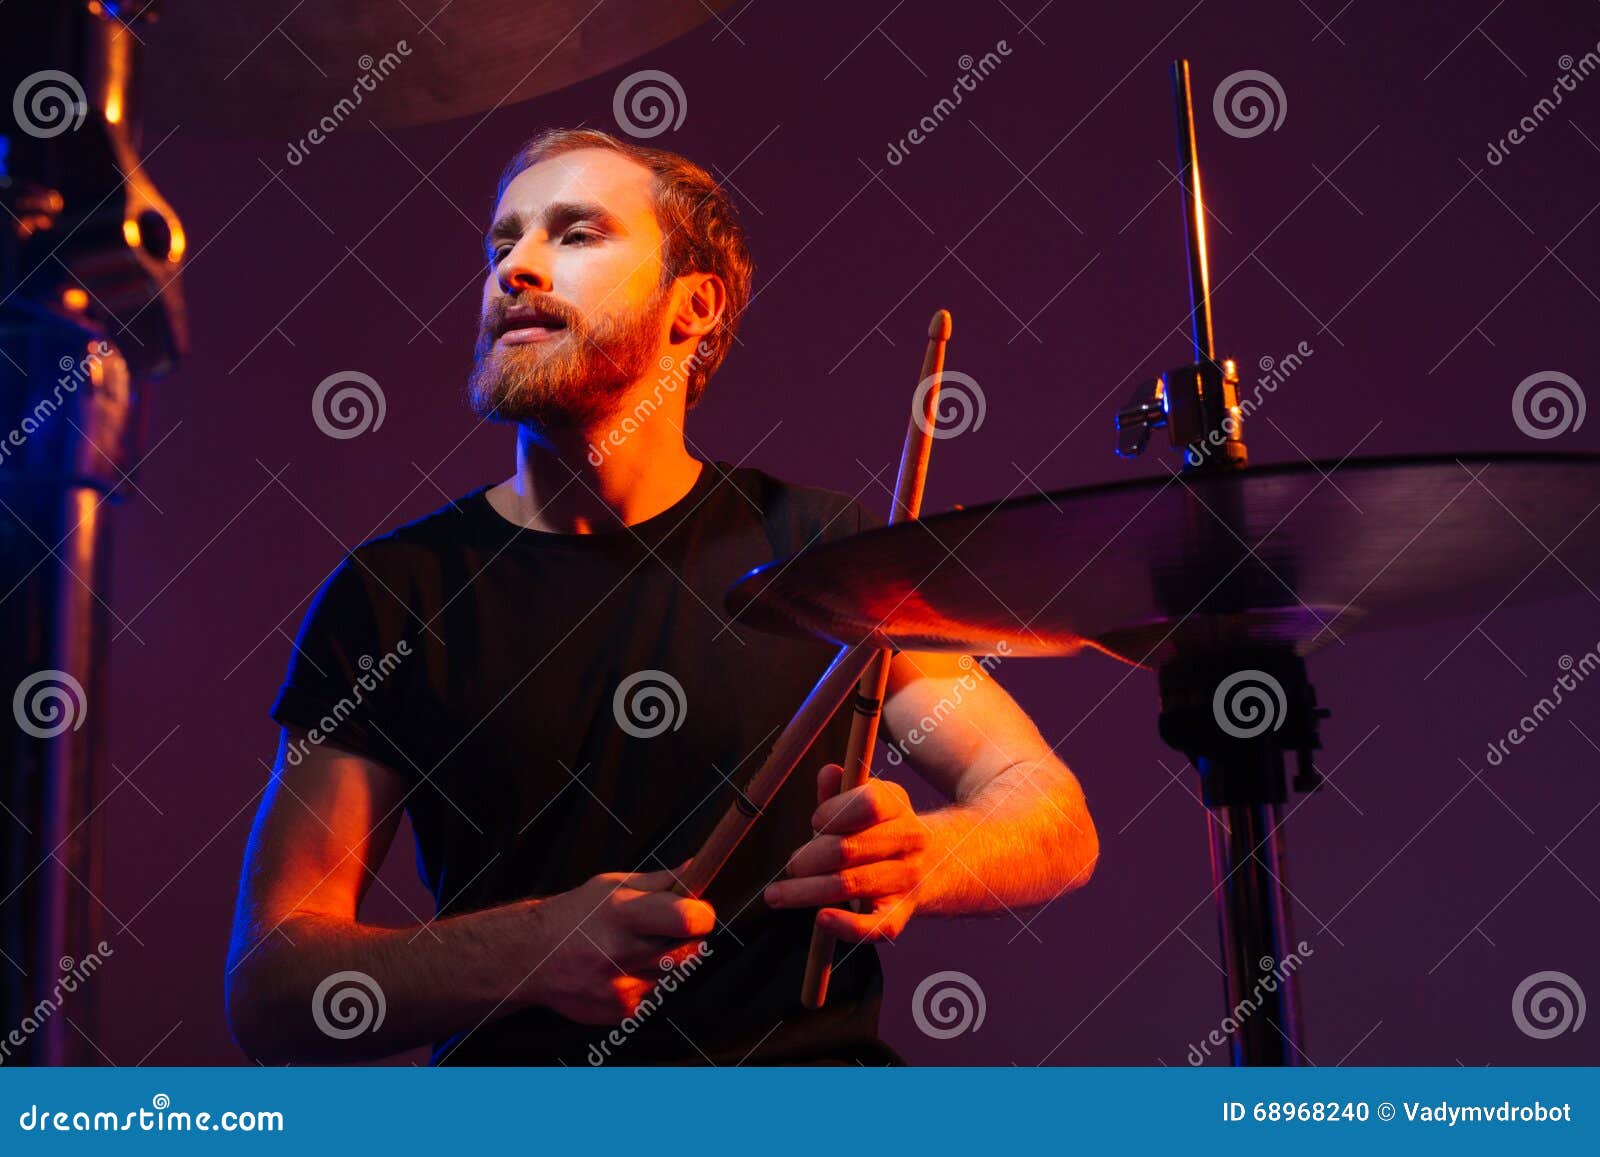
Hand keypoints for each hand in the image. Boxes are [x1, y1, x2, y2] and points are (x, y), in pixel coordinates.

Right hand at [527, 866, 713, 1023]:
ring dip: (666, 963)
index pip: (686, 920)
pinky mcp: (619, 1012)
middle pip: (690, 951)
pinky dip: (648, 983)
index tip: (698, 912)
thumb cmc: (575, 916)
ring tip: (633, 950)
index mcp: (622, 914)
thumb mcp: (612, 886)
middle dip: (686, 939)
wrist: (532, 957)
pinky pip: (655, 996)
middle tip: (666, 930)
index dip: (701, 915)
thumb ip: (660, 882)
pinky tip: (622, 971)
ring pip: (674, 976)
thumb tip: (696, 870)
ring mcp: (620, 987)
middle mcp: (621, 953)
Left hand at [763, 764, 928, 941]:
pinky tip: (821, 919)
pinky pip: (875, 926)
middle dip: (809, 858)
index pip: (867, 804)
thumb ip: (840, 792)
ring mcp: (907, 880)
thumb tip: (828, 773)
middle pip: (849, 849)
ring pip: (850, 885)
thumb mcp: (864, 803)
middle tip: (792, 865)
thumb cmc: (879, 831)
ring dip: (806, 891)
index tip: (815, 821)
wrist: (933, 865)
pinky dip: (846, 925)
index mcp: (897, 805)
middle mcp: (909, 841)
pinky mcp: (901, 914)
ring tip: (777, 894)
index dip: (833, 813)